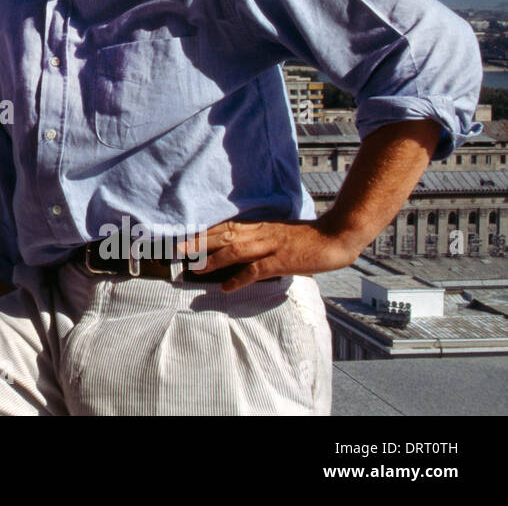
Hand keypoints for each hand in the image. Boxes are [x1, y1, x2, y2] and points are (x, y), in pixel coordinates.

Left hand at [178, 219, 357, 292]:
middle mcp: (260, 233)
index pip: (225, 226)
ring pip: (235, 250)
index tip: (184, 236)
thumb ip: (260, 237)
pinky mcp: (282, 261)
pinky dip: (240, 278)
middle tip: (177, 248)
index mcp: (259, 226)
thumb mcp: (279, 233)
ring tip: (195, 267)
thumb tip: (240, 246)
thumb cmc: (308, 237)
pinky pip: (257, 270)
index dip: (203, 232)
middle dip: (199, 242)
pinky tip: (227, 287)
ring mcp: (271, 246)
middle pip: (224, 235)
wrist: (336, 236)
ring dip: (213, 259)